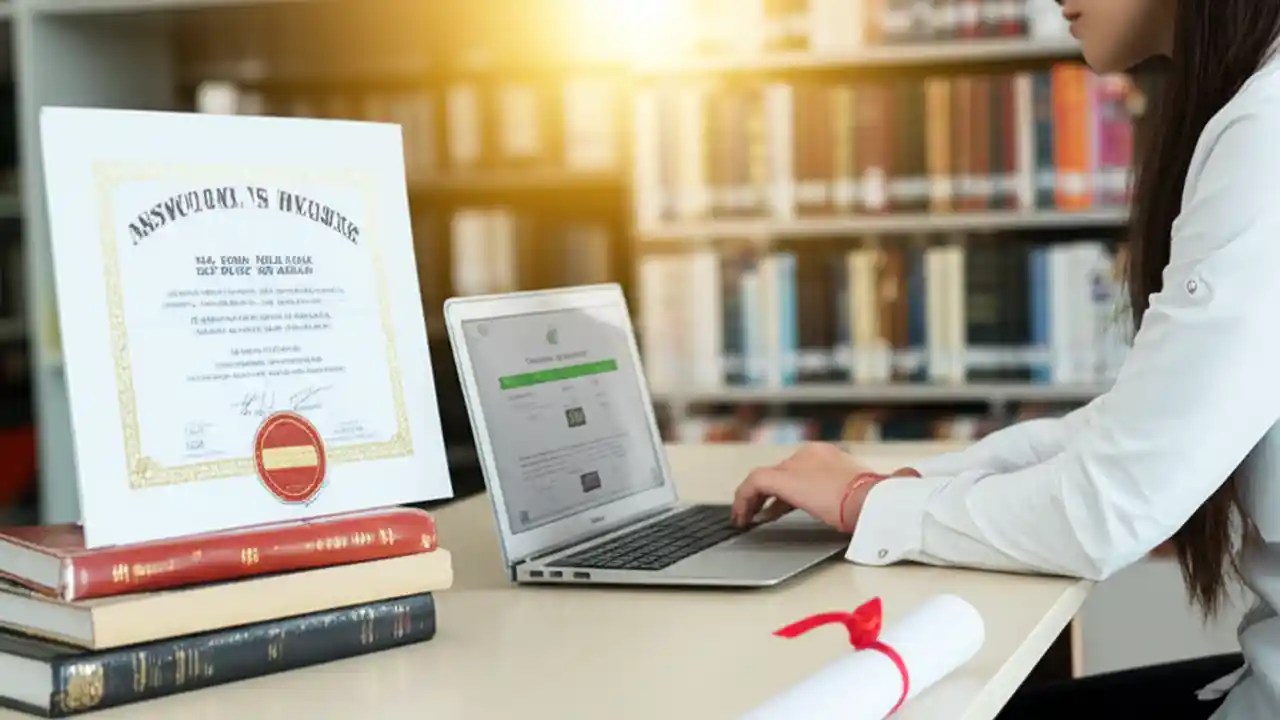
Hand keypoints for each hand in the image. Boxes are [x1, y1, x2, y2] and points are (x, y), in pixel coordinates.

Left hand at [730, 443, 887, 531]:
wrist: (871, 501)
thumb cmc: (875, 501)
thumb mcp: (865, 493)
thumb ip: (857, 492)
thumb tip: (882, 493)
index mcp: (828, 456)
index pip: (798, 470)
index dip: (786, 492)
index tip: (780, 506)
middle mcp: (809, 455)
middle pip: (780, 475)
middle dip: (769, 497)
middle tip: (759, 514)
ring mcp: (795, 465)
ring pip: (763, 479)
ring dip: (752, 499)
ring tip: (745, 518)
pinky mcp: (782, 478)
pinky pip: (752, 485)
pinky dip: (744, 500)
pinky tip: (741, 518)